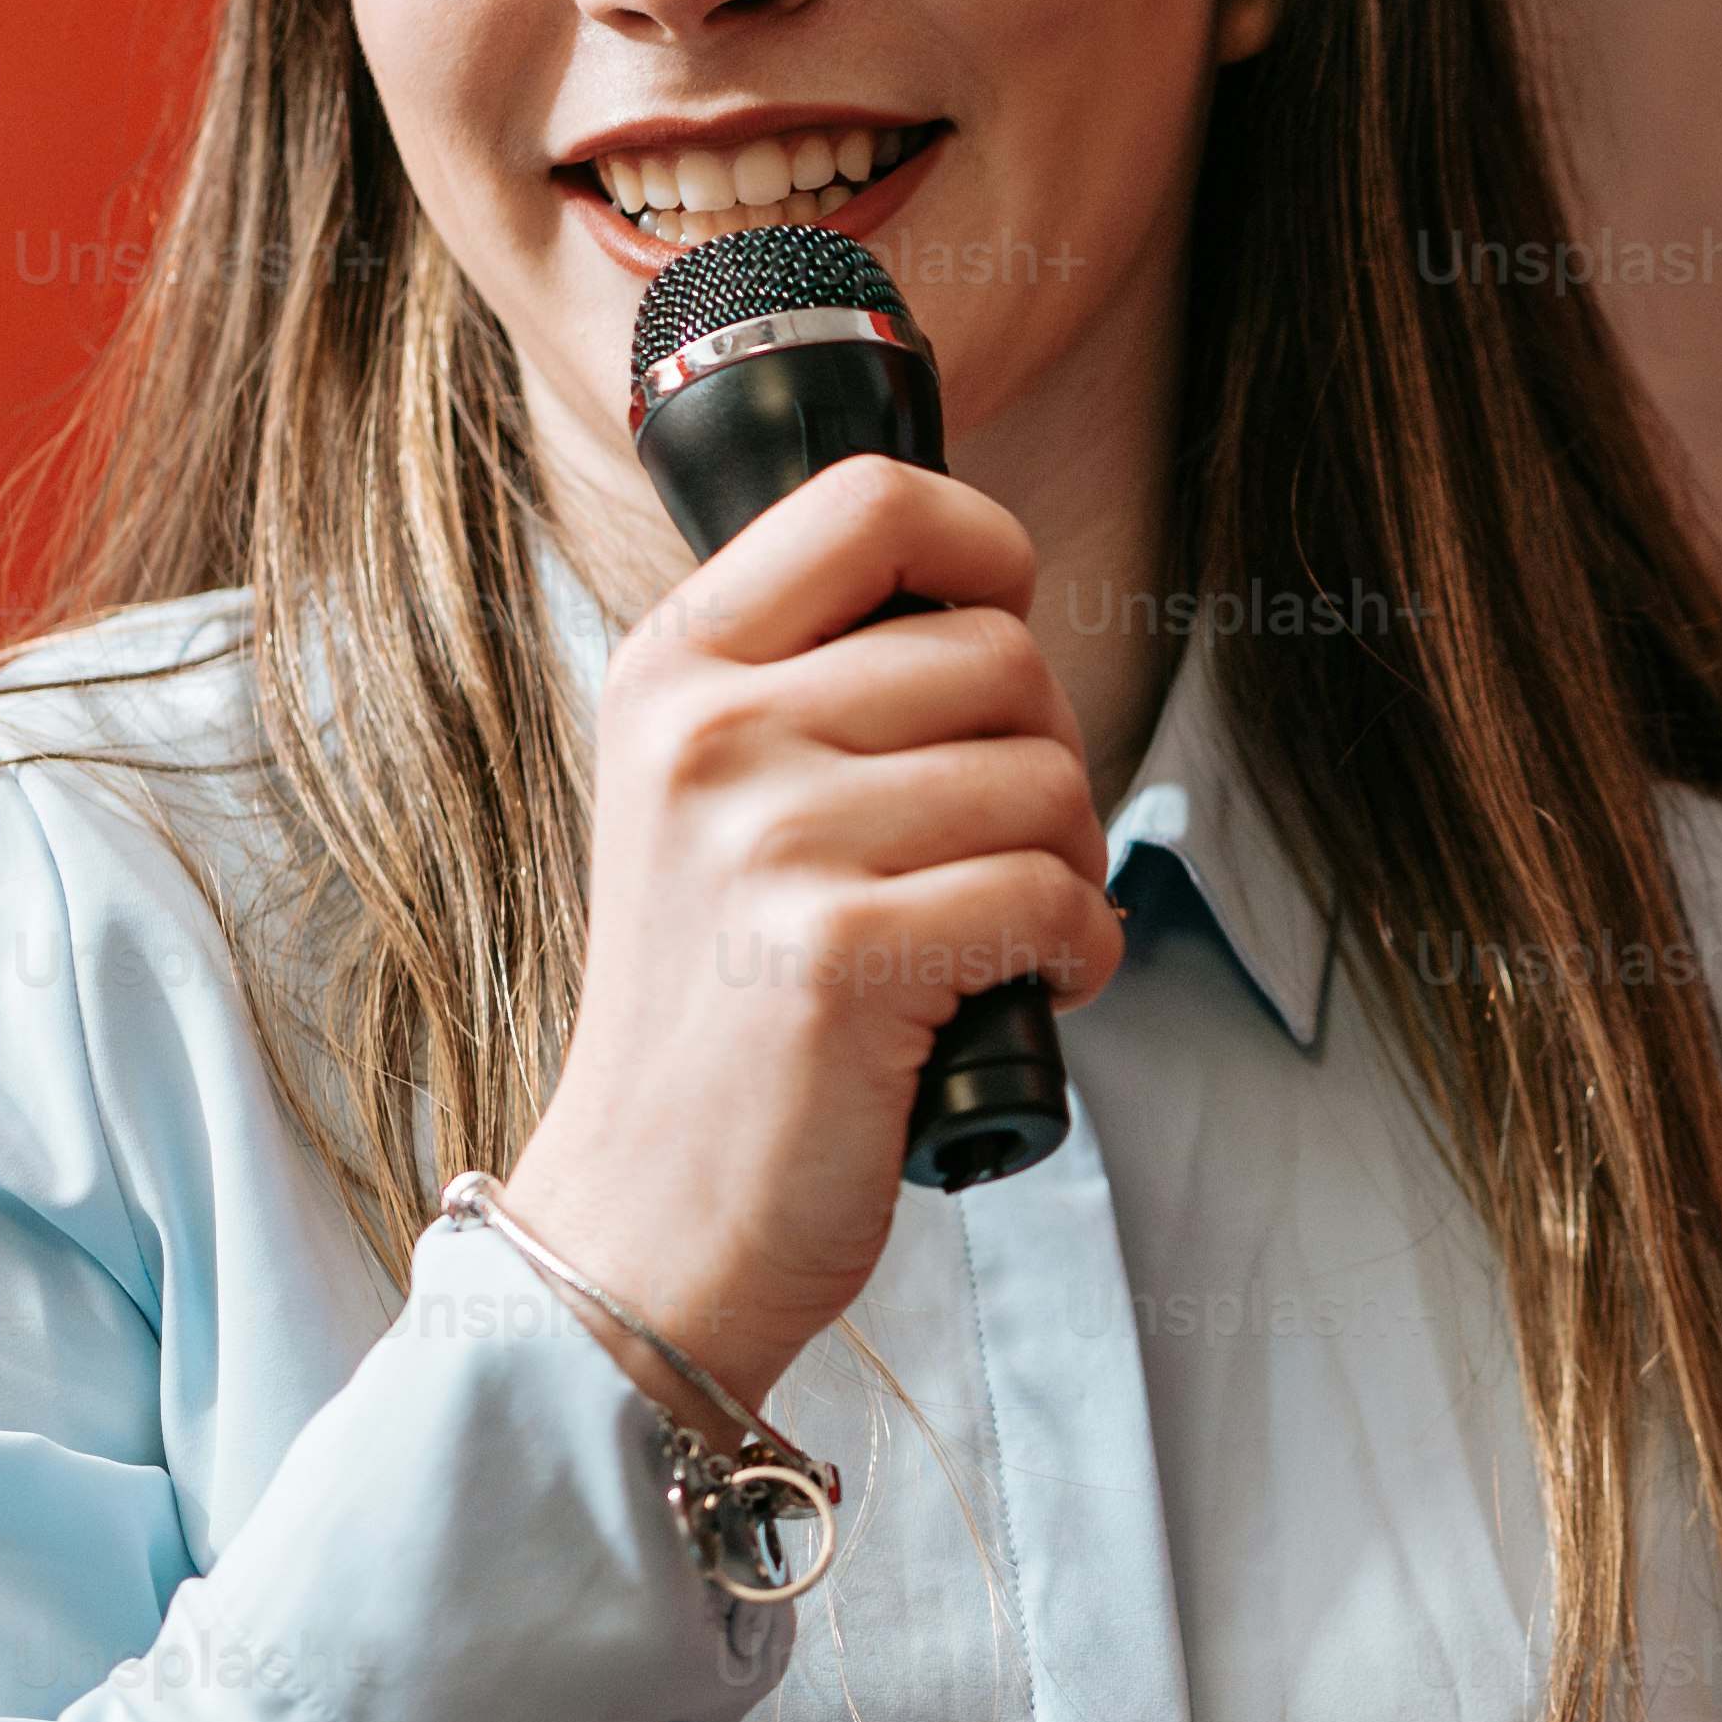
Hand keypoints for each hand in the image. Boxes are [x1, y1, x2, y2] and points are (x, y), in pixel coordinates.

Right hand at [496, 457, 1129, 1394]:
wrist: (646, 1219)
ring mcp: (766, 842)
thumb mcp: (706, 806)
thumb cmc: (719, 1013)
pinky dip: (1075, 951)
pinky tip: (1021, 992)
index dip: (984, 550)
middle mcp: (707, 735)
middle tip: (1005, 851)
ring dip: (1070, 865)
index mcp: (672, 670)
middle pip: (998, 654)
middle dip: (1047, 758)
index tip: (999, 629)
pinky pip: (1050, 894)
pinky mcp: (838, 956)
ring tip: (1001, 934)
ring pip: (1045, 778)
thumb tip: (988, 605)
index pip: (870, 503)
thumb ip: (807, 690)